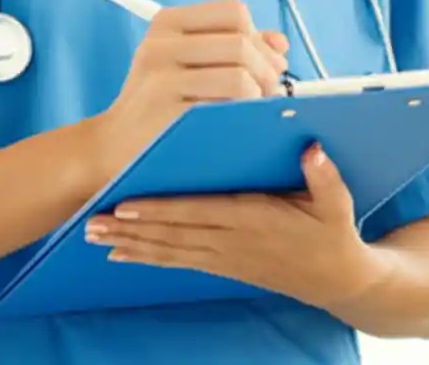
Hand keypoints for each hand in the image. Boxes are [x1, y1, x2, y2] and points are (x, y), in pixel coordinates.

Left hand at [84, 143, 388, 309]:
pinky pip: (176, 262)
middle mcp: (231, 241)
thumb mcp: (336, 203)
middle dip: (128, 228)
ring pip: (166, 250)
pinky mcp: (220, 267)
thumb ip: (323, 175)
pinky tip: (117, 254)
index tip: (126, 203)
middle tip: (90, 220)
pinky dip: (145, 257)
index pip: (197, 212)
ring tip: (92, 235)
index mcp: (253, 219)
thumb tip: (310, 148)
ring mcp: (223, 257)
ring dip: (127, 243)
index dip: (160, 210)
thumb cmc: (332, 232)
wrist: (337, 281)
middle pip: (170, 233)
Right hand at [86, 0, 288, 185]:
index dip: (258, 36)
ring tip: (254, 109)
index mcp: (166, 23)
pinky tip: (237, 122)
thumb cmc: (159, 104)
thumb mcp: (187, 63)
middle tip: (269, 93)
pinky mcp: (167, 110)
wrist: (115, 145)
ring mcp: (160, 77)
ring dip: (260, 95)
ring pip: (240, 74)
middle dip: (268, 70)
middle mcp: (160, 44)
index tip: (261, 62)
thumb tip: (280, 43)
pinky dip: (245, 114)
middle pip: (241, 43)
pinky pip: (229, 105)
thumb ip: (233, 46)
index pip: (233, 12)